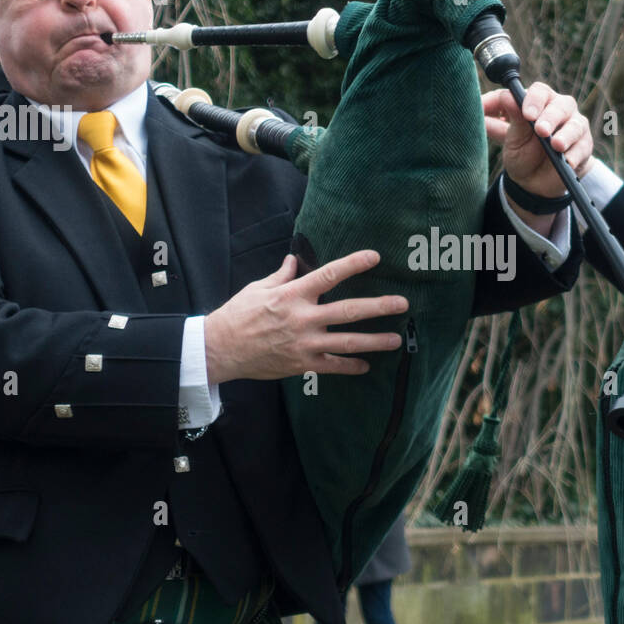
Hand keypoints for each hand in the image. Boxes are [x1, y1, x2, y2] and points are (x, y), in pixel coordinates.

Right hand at [204, 250, 407, 383]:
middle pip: (349, 311)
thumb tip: (293, 260)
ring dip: (374, 341)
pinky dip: (351, 366)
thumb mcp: (258, 288)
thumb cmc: (238, 315)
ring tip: (395, 340)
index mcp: (292, 294)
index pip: (329, 274)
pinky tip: (366, 366)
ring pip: (347, 342)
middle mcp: (303, 318)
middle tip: (402, 303)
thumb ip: (281, 276)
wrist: (221, 349)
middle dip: (378, 307)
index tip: (375, 257)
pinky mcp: (302, 364)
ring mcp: (305, 343)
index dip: (354, 264)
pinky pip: (333, 366)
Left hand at [483, 81, 592, 201]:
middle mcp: (560, 110)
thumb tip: (505, 97)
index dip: (533, 100)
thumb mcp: (510, 138)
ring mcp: (575, 127)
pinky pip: (583, 147)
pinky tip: (568, 161)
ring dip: (565, 135)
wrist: (533, 183)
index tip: (526, 114)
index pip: (540, 92)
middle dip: (550, 117)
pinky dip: (575, 154)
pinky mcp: (584, 146)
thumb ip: (509, 118)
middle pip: (561, 104)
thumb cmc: (522, 152)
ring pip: (576, 124)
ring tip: (556, 145)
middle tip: (540, 130)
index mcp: (540, 102)